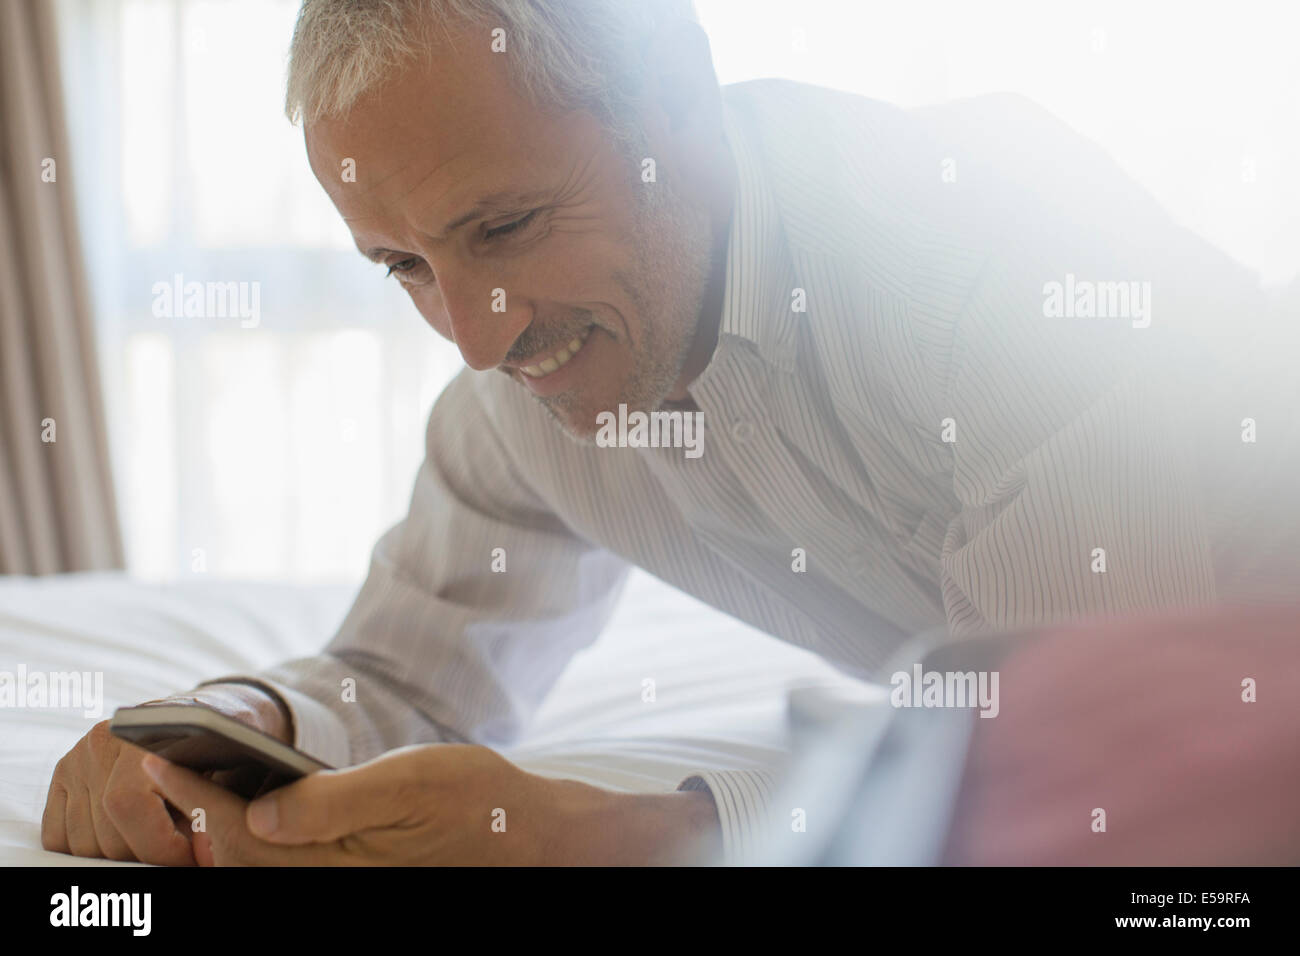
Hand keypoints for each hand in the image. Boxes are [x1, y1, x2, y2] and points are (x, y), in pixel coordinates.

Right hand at [40, 683, 290, 862]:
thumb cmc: (229, 742)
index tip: (190, 858)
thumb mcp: (238, 764)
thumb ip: (217, 804)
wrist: (212, 711)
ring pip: (84, 840)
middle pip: (107, 831)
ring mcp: (80, 756)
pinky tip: (126, 837)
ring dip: (120, 852)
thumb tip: (204, 849)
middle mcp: (104, 741)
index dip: (160, 847)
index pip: (128, 806)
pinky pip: (59, 834)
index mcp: (144, 733)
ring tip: (157, 841)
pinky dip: (88, 846)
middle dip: (145, 855)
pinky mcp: (65, 771)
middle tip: (178, 854)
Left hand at [141, 743, 721, 865]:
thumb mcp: (412, 784)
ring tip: (184, 775)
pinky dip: (249, 829)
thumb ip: (334, 802)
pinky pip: (282, 856)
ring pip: (255, 859)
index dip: (198, 792)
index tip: (159, 756)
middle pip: (237, 852)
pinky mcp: (349, 869)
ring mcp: (340, 877)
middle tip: (153, 760)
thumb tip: (260, 810)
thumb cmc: (477, 800)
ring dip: (213, 821)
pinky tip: (244, 797)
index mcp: (341, 860)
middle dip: (191, 808)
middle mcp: (332, 878)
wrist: (524, 834)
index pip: (248, 830)